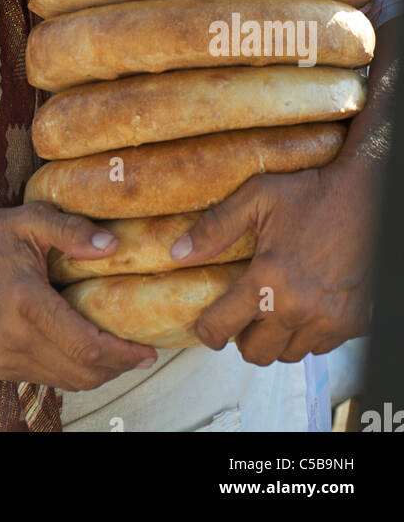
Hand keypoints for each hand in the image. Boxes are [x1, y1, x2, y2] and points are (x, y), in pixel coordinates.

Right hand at [0, 201, 157, 391]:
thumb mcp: (34, 219)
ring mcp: (4, 356)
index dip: (122, 353)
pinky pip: (50, 379)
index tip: (148, 351)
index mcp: (25, 301)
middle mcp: (13, 336)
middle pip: (82, 371)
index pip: (85, 345)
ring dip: (99, 371)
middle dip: (118, 366)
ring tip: (120, 353)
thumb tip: (112, 245)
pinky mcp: (1, 366)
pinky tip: (86, 350)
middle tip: (142, 353)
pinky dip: (74, 370)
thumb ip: (72, 231)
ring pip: (68, 380)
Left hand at [169, 158, 377, 365]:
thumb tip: (178, 252)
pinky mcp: (355, 323)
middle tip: (243, 317)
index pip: (223, 326)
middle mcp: (299, 308)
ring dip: (277, 338)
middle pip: (256, 353)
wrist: (366, 195)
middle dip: (243, 339)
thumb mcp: (256, 197)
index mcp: (268, 280)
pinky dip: (309, 334)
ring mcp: (329, 320)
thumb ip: (215, 227)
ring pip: (289, 353)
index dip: (208, 331)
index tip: (206, 327)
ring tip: (275, 310)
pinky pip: (321, 346)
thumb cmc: (311, 192)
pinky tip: (306, 307)